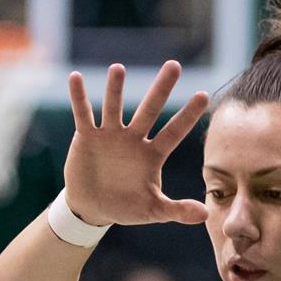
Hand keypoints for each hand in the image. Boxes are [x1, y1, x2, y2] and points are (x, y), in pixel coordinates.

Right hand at [63, 60, 209, 227]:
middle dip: (161, 89)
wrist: (93, 208)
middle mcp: (134, 138)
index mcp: (152, 154)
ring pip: (114, 108)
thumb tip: (205, 215)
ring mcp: (110, 135)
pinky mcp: (87, 136)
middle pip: (150, 110)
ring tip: (118, 69)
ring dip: (115, 90)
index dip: (188, 116)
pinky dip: (78, 97)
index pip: (174, 132)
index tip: (204, 95)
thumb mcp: (152, 210)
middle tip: (173, 65)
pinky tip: (75, 77)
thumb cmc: (126, 206)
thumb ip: (176, 210)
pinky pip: (83, 114)